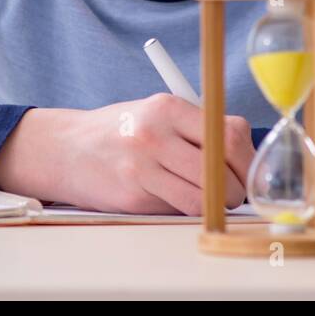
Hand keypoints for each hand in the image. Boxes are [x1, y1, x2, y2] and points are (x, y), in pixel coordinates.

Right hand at [0, 93, 253, 215]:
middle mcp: (156, 132)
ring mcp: (143, 165)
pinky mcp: (134, 194)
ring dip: (217, 204)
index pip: (228, 131)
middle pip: (221, 164)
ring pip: (204, 194)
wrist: (68, 148)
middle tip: (234, 192)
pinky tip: (181, 200)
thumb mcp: (157, 113)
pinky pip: (179, 208)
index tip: (246, 169)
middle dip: (236, 186)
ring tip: (212, 200)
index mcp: (168, 106)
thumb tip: (244, 158)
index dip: (246, 157)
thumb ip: (197, 128)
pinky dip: (189, 209)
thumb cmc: (122, 131)